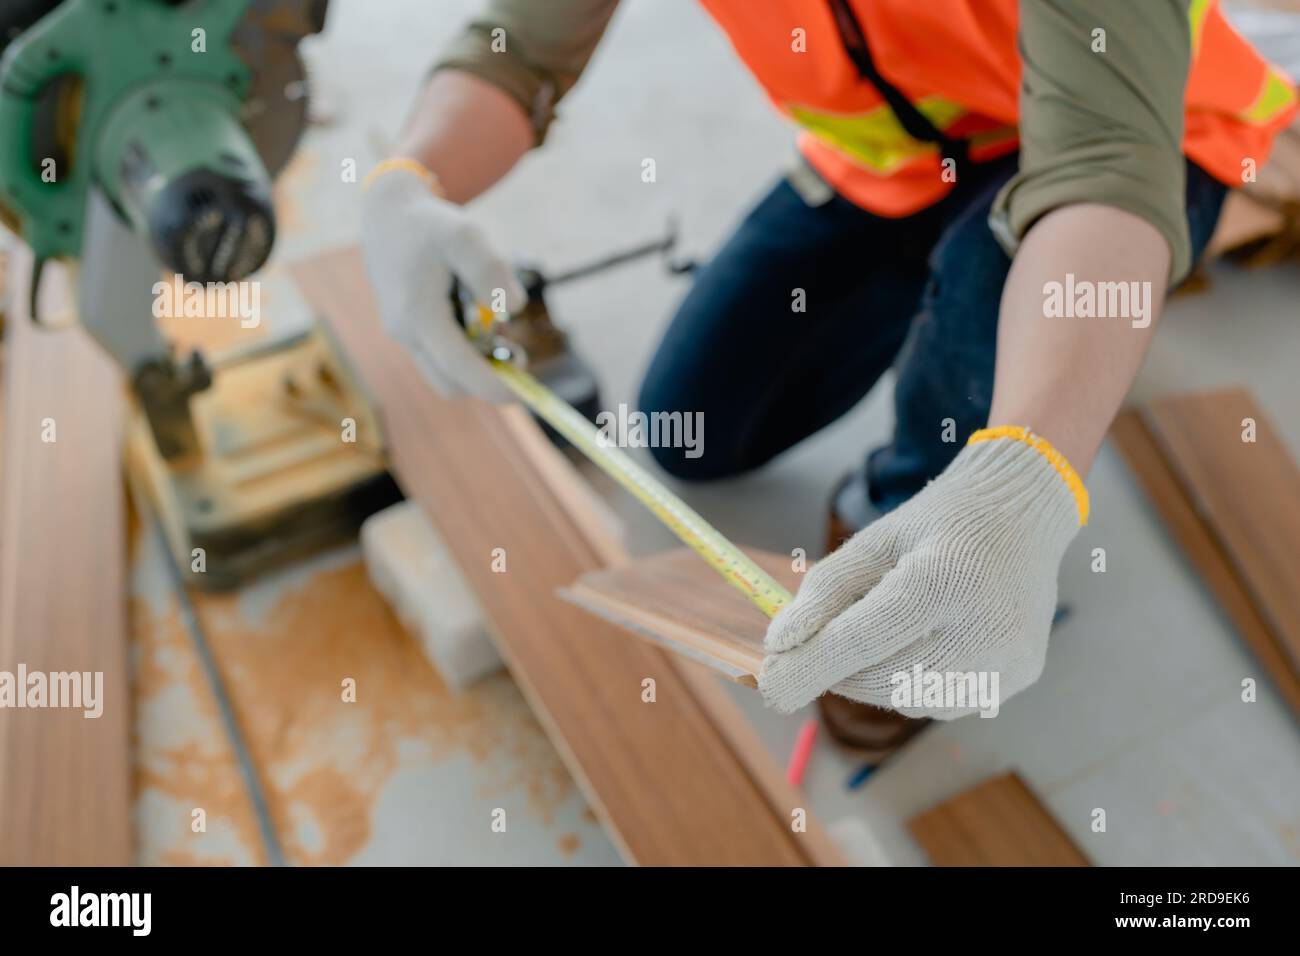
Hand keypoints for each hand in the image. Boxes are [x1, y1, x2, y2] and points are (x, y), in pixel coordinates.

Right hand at [360, 160, 524, 401]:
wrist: (388, 217)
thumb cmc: (431, 226)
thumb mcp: (466, 235)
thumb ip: (490, 270)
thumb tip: (511, 309)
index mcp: (418, 314)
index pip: (457, 367)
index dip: (490, 386)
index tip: (520, 396)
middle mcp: (405, 333)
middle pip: (450, 384)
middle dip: (485, 380)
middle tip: (516, 353)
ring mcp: (403, 336)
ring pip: (444, 374)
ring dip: (475, 366)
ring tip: (497, 331)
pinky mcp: (408, 334)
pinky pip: (439, 358)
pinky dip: (464, 353)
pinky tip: (477, 321)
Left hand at [759, 430, 1085, 718]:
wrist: (1022, 513)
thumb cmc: (938, 523)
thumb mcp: (873, 539)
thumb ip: (823, 590)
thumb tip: (779, 645)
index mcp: (941, 578)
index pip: (860, 640)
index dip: (810, 667)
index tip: (771, 687)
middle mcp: (983, 624)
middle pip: (882, 678)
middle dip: (840, 671)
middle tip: (825, 645)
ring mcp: (1008, 656)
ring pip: (910, 700)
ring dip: (877, 679)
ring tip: (887, 630)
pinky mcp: (1019, 675)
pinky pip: (944, 702)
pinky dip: (916, 683)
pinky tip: (926, 642)